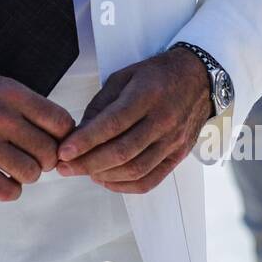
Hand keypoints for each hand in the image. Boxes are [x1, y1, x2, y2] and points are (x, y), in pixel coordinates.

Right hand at [0, 66, 74, 201]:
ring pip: (31, 173)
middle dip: (46, 159)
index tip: (53, 140)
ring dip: (28, 174)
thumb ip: (27, 108)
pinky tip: (1, 179)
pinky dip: (10, 190)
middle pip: (49, 152)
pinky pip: (6, 191)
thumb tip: (60, 138)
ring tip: (14, 167)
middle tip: (33, 156)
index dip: (63, 137)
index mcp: (12, 94)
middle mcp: (1, 118)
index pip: (61, 123)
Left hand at [55, 47, 211, 192]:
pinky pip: (151, 180)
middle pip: (123, 152)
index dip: (86, 141)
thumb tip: (80, 134)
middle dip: (88, 163)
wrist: (198, 79)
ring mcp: (173, 140)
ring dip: (104, 175)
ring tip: (83, 171)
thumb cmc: (157, 75)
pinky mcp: (178, 155)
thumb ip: (101, 105)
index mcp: (147, 95)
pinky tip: (106, 179)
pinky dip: (125, 186)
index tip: (64, 152)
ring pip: (135, 169)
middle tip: (65, 167)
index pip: (113, 124)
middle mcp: (163, 120)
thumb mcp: (124, 77)